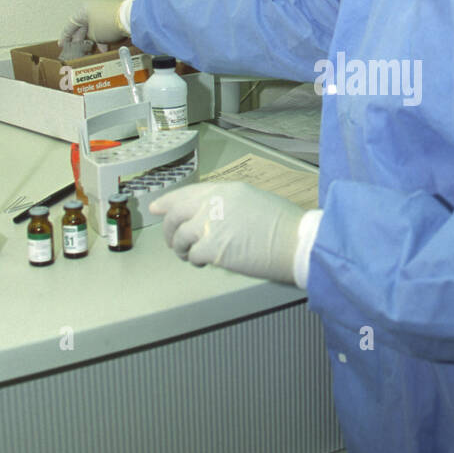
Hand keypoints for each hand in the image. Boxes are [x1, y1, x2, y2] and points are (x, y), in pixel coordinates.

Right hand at [58, 0, 126, 58]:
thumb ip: (87, 36)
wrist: (130, 18)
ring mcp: (104, 9)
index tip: (63, 44)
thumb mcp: (93, 34)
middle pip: (83, 25)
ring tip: (92, 50)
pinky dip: (103, 36)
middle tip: (77, 49)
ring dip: (94, 39)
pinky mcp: (114, 13)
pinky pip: (104, 26)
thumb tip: (90, 37)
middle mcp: (93, 6)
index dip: (66, 36)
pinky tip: (104, 47)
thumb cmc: (108, 24)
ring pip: (95, 26)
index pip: (71, 24)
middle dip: (81, 38)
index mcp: (83, 9)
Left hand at [149, 180, 303, 284]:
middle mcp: (214, 203)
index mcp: (226, 190)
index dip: (168, 201)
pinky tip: (204, 262)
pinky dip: (195, 260)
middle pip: (176, 214)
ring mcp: (211, 225)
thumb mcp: (254, 200)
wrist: (296, 242)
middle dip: (169, 229)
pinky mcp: (213, 248)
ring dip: (181, 248)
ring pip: (180, 237)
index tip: (157, 208)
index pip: (188, 193)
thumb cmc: (284, 225)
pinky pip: (193, 255)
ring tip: (190, 255)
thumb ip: (228, 204)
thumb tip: (210, 216)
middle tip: (172, 241)